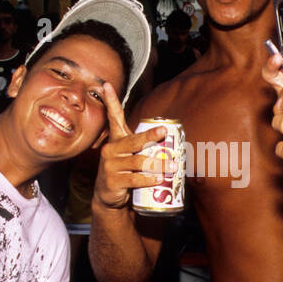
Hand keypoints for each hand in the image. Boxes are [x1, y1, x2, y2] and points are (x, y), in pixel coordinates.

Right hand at [92, 82, 166, 209]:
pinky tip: (159, 180)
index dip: (110, 100)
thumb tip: (176, 142)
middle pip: (133, 141)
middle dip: (150, 136)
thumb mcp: (130, 155)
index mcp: (116, 139)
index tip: (106, 85)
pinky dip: (149, 179)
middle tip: (164, 132)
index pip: (113, 117)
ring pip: (138, 162)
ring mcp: (110, 166)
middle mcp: (111, 150)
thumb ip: (145, 146)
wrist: (108, 197)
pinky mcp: (113, 181)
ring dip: (158, 164)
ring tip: (173, 166)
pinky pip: (134, 179)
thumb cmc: (125, 171)